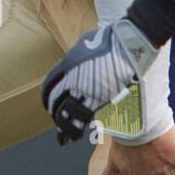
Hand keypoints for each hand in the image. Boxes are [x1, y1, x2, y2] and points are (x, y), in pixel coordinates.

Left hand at [42, 18, 158, 143]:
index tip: (48, 105)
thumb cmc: (111, 37)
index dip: (47, 98)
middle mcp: (70, 79)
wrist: (127, 42)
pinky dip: (76, 128)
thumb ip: (79, 54)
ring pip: (65, 114)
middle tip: (57, 122)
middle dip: (55, 114)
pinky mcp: (98, 98)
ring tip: (63, 137)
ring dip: (63, 127)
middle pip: (55, 102)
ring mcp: (83, 90)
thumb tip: (78, 59)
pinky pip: (81, 117)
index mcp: (66, 65)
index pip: (48, 87)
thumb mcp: (86, 42)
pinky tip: (75, 135)